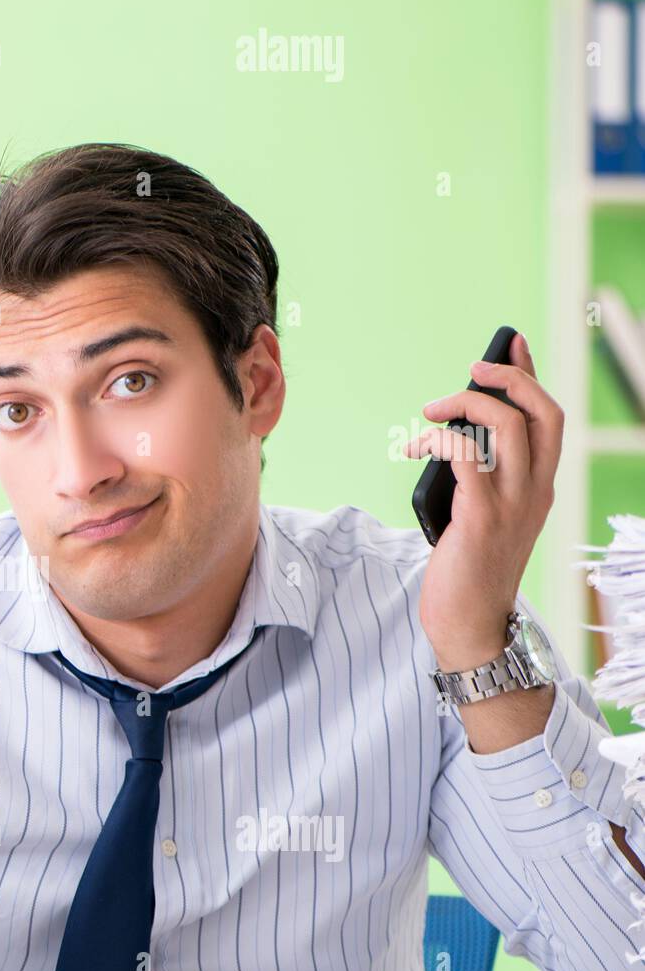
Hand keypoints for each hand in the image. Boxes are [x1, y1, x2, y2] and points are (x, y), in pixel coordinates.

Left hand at [402, 331, 562, 670]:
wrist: (471, 624)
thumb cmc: (468, 571)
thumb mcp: (485, 517)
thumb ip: (481, 480)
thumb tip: (455, 439)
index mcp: (539, 489)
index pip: (550, 419)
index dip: (530, 376)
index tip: (510, 346)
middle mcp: (534, 492)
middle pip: (539, 413)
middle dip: (506, 379)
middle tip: (469, 372)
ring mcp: (512, 505)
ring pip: (506, 428)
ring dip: (464, 407)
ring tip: (430, 414)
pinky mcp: (481, 519)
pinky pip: (468, 459)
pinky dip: (442, 441)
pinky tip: (419, 447)